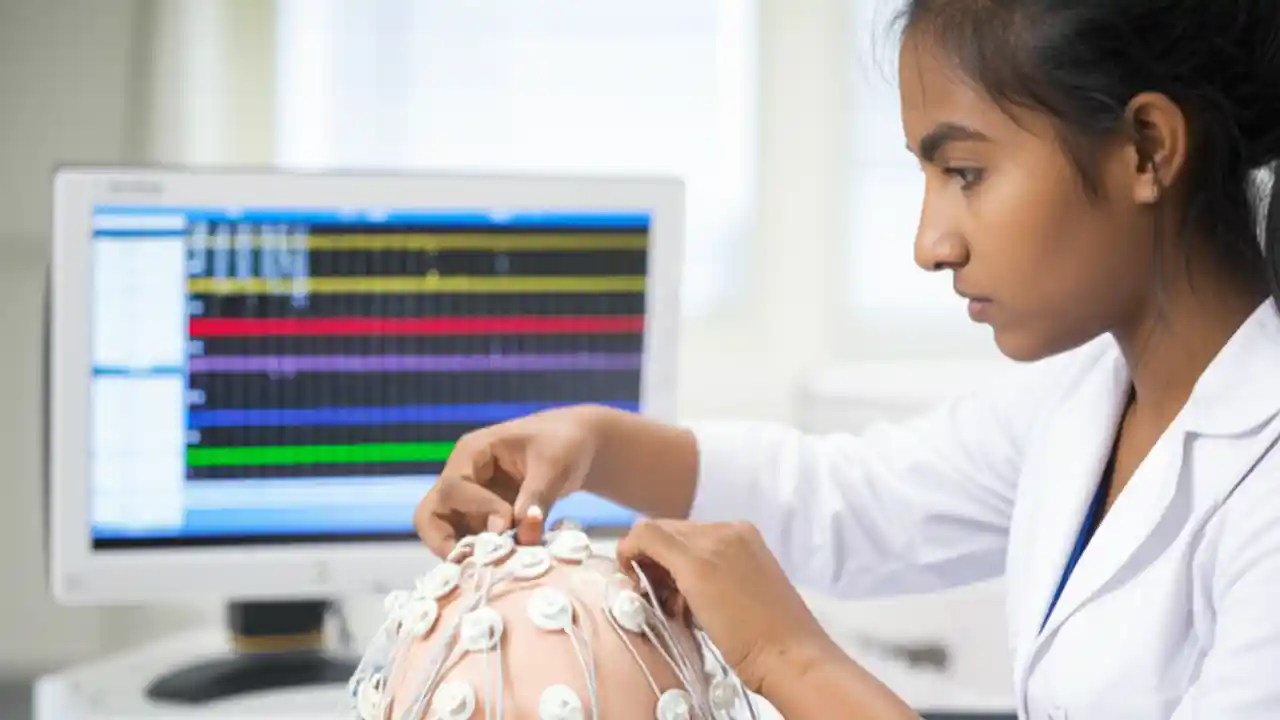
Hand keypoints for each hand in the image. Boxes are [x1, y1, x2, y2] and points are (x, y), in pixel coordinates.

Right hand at [413, 405, 606, 555]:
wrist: (578, 446)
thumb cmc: (564, 444)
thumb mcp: (554, 465)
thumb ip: (536, 497)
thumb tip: (523, 533)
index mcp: (471, 453)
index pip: (454, 487)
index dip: (478, 510)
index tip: (509, 523)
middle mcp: (461, 478)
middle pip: (428, 516)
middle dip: (444, 543)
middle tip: (475, 562)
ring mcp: (470, 503)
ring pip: (445, 536)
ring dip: (467, 554)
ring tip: (497, 565)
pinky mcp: (485, 521)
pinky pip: (472, 544)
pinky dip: (485, 556)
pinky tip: (510, 563)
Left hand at [616, 519, 840, 693]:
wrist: (790, 655)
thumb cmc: (769, 636)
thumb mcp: (740, 591)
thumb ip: (713, 577)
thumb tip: (676, 584)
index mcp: (742, 534)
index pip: (687, 534)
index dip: (668, 558)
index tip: (667, 591)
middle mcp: (727, 529)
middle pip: (669, 531)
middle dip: (654, 560)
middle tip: (657, 598)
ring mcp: (713, 543)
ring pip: (655, 532)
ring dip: (647, 563)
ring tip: (663, 603)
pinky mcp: (695, 563)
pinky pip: (646, 538)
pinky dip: (629, 553)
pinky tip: (632, 582)